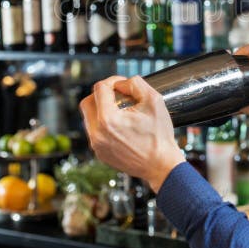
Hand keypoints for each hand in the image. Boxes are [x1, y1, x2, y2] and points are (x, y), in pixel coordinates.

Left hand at [80, 75, 184, 192]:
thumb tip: (120, 84)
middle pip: (87, 102)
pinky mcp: (100, 154)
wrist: (161, 166)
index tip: (122, 85)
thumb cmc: (160, 136)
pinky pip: (95, 132)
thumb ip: (135, 84)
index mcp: (108, 119)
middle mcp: (97, 134)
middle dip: (101, 94)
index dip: (112, 81)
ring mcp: (97, 146)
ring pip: (88, 118)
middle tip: (118, 95)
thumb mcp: (154, 100)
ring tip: (121, 111)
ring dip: (101, 110)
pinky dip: (103, 125)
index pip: (99, 88)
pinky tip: (120, 126)